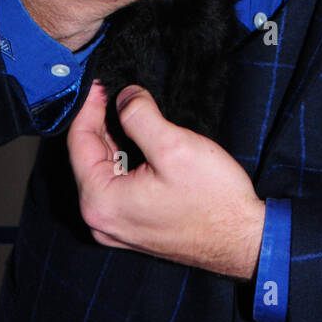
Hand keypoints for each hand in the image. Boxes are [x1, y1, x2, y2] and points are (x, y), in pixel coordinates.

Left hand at [67, 81, 265, 280]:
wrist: (243, 239)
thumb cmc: (213, 199)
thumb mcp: (173, 146)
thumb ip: (139, 115)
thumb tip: (124, 96)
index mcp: (100, 201)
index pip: (78, 142)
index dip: (89, 106)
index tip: (101, 82)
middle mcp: (100, 219)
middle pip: (88, 157)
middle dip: (101, 121)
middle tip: (117, 90)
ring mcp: (116, 227)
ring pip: (103, 170)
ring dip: (114, 139)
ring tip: (129, 109)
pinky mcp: (134, 227)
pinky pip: (118, 185)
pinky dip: (124, 159)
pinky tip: (140, 141)